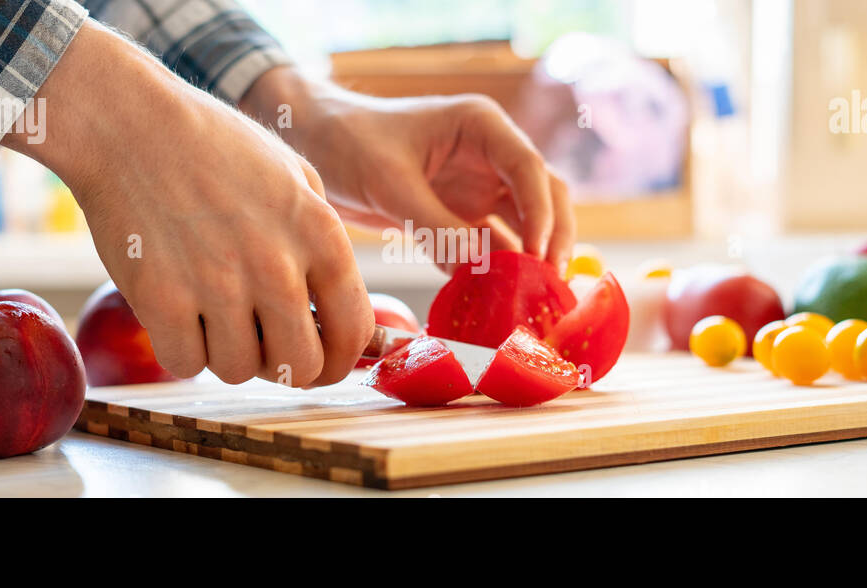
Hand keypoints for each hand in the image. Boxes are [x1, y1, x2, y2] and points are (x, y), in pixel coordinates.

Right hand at [5, 22, 372, 386]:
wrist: (128, 123)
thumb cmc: (214, 146)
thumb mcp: (295, 175)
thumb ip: (325, 241)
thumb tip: (343, 311)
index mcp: (320, 233)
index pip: (354, 331)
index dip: (339, 357)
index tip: (321, 358)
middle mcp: (276, 265)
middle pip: (300, 368)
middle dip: (284, 366)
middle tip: (263, 344)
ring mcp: (218, 285)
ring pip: (238, 371)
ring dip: (227, 354)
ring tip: (214, 315)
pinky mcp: (161, 299)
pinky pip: (185, 363)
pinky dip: (182, 350)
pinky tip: (179, 316)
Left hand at [241, 68, 574, 271]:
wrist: (312, 143)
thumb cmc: (347, 142)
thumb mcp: (389, 182)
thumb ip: (435, 224)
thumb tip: (483, 266)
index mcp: (480, 127)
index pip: (528, 167)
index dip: (541, 212)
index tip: (539, 253)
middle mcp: (489, 156)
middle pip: (543, 196)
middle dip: (554, 237)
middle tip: (551, 282)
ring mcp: (477, 188)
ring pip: (525, 224)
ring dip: (533, 259)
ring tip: (537, 299)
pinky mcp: (459, 217)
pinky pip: (490, 247)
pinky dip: (498, 272)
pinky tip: (501, 303)